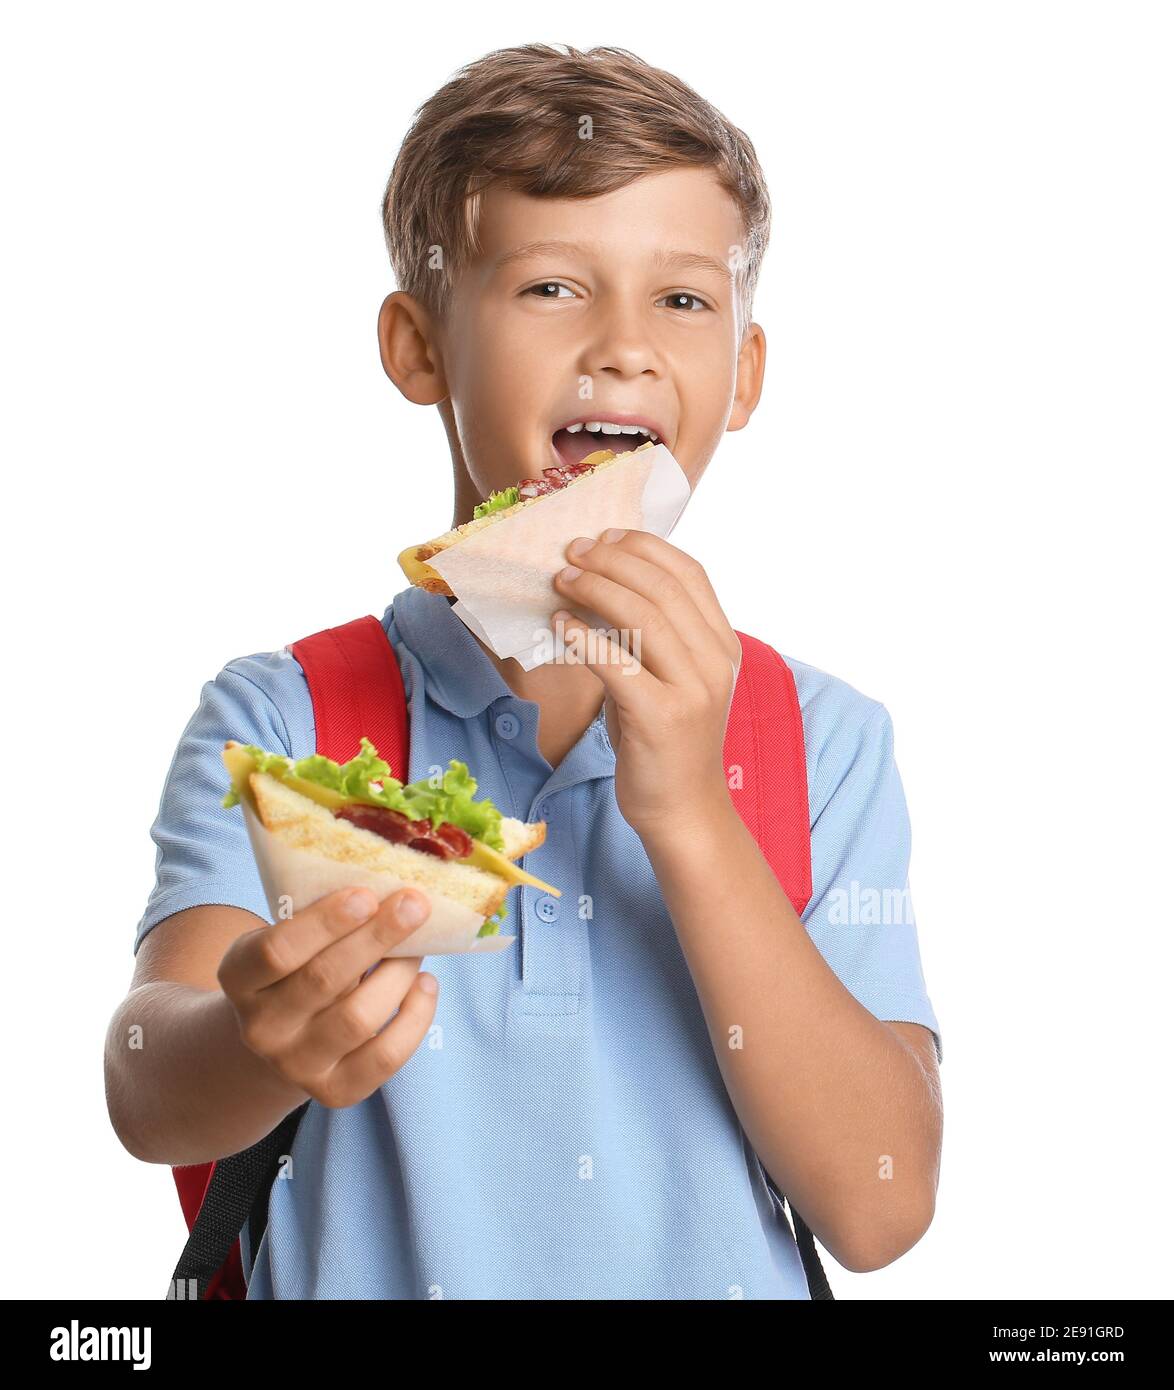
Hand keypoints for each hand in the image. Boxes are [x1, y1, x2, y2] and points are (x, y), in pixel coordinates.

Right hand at [217, 886, 436, 1108]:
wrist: (283, 1038)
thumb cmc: (298, 967)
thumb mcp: (290, 938)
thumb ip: (324, 918)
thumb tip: (392, 889)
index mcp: (239, 977)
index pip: (275, 951)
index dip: (324, 922)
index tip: (366, 895)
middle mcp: (260, 1028)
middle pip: (323, 979)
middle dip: (376, 937)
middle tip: (414, 905)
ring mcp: (295, 1064)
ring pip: (358, 1018)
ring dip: (398, 974)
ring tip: (418, 947)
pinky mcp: (334, 1092)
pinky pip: (385, 1056)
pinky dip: (416, 1016)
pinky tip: (424, 984)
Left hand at [552, 527, 741, 836]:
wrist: (683, 810)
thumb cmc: (664, 739)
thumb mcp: (670, 676)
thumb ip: (651, 635)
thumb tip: (598, 583)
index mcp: (722, 644)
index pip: (689, 573)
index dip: (644, 546)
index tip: (604, 535)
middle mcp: (715, 662)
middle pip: (662, 588)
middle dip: (611, 561)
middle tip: (570, 553)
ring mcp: (693, 690)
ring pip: (642, 617)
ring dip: (595, 589)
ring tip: (561, 580)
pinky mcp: (661, 717)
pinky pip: (617, 662)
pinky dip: (583, 636)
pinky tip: (559, 625)